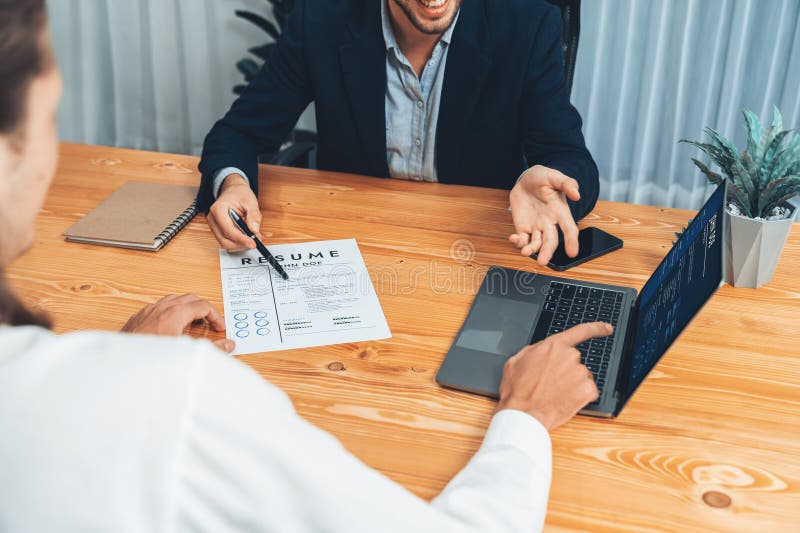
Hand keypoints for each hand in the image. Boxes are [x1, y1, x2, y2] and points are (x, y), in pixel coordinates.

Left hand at [122, 294, 234, 352]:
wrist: (122, 363)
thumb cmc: (149, 357)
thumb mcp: (186, 352)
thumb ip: (211, 348)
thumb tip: (228, 344)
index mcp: (176, 313)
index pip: (203, 306)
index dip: (216, 316)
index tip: (219, 327)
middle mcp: (162, 307)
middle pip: (190, 298)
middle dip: (204, 309)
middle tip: (211, 323)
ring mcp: (149, 310)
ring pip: (174, 300)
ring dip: (188, 308)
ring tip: (193, 323)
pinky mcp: (140, 316)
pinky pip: (160, 306)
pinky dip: (172, 311)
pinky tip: (171, 326)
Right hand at [207, 174, 261, 251]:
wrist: (233, 191)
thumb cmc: (239, 194)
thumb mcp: (250, 201)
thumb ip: (253, 215)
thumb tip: (254, 230)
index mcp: (218, 209)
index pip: (228, 230)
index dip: (241, 239)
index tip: (253, 243)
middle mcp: (213, 219)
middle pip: (225, 240)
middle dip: (241, 244)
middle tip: (255, 241)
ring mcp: (214, 226)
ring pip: (225, 243)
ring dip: (240, 244)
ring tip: (252, 237)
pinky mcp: (218, 230)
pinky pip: (227, 241)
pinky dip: (238, 242)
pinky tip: (246, 237)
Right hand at [496, 322, 612, 430]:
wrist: (524, 414)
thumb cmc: (518, 390)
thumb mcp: (516, 360)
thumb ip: (534, 350)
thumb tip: (541, 351)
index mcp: (554, 345)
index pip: (581, 331)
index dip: (597, 328)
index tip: (607, 328)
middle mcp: (571, 356)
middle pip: (574, 360)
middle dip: (564, 369)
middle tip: (549, 382)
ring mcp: (581, 373)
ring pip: (581, 376)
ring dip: (571, 384)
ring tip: (553, 394)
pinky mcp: (588, 391)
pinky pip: (587, 391)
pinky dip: (578, 396)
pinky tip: (564, 400)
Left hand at [509, 165, 580, 265]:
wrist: (525, 180)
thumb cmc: (543, 178)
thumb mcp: (555, 176)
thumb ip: (567, 184)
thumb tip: (576, 195)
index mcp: (560, 212)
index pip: (569, 229)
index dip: (572, 241)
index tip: (572, 253)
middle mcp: (549, 223)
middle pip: (551, 241)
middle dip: (547, 252)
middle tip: (543, 261)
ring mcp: (536, 227)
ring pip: (536, 244)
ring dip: (531, 250)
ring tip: (525, 252)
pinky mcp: (523, 228)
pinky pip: (522, 240)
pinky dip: (518, 242)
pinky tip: (513, 239)